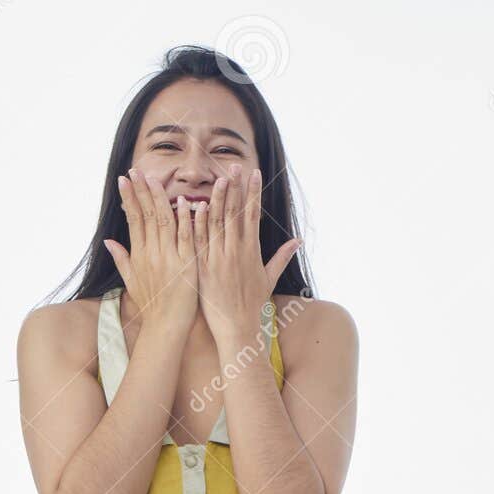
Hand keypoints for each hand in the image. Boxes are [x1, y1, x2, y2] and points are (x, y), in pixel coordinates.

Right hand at [101, 168, 201, 329]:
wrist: (166, 326)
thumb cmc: (152, 304)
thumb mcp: (132, 281)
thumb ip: (122, 258)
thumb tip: (109, 241)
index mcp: (139, 254)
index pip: (133, 219)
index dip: (129, 198)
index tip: (125, 179)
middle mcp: (151, 253)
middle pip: (146, 215)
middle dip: (140, 191)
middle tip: (136, 170)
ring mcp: (169, 258)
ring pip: (164, 221)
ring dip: (160, 198)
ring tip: (155, 178)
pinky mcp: (186, 265)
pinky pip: (186, 237)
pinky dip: (185, 220)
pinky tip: (184, 202)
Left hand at [195, 165, 300, 343]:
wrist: (238, 328)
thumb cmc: (253, 305)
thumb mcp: (269, 279)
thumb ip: (281, 257)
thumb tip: (297, 241)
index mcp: (252, 251)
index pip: (253, 214)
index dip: (253, 192)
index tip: (254, 172)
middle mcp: (236, 252)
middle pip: (235, 213)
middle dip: (235, 187)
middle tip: (234, 165)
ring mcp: (218, 259)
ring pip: (217, 223)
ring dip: (218, 199)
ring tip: (218, 177)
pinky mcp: (203, 268)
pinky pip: (199, 241)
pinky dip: (197, 222)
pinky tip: (196, 204)